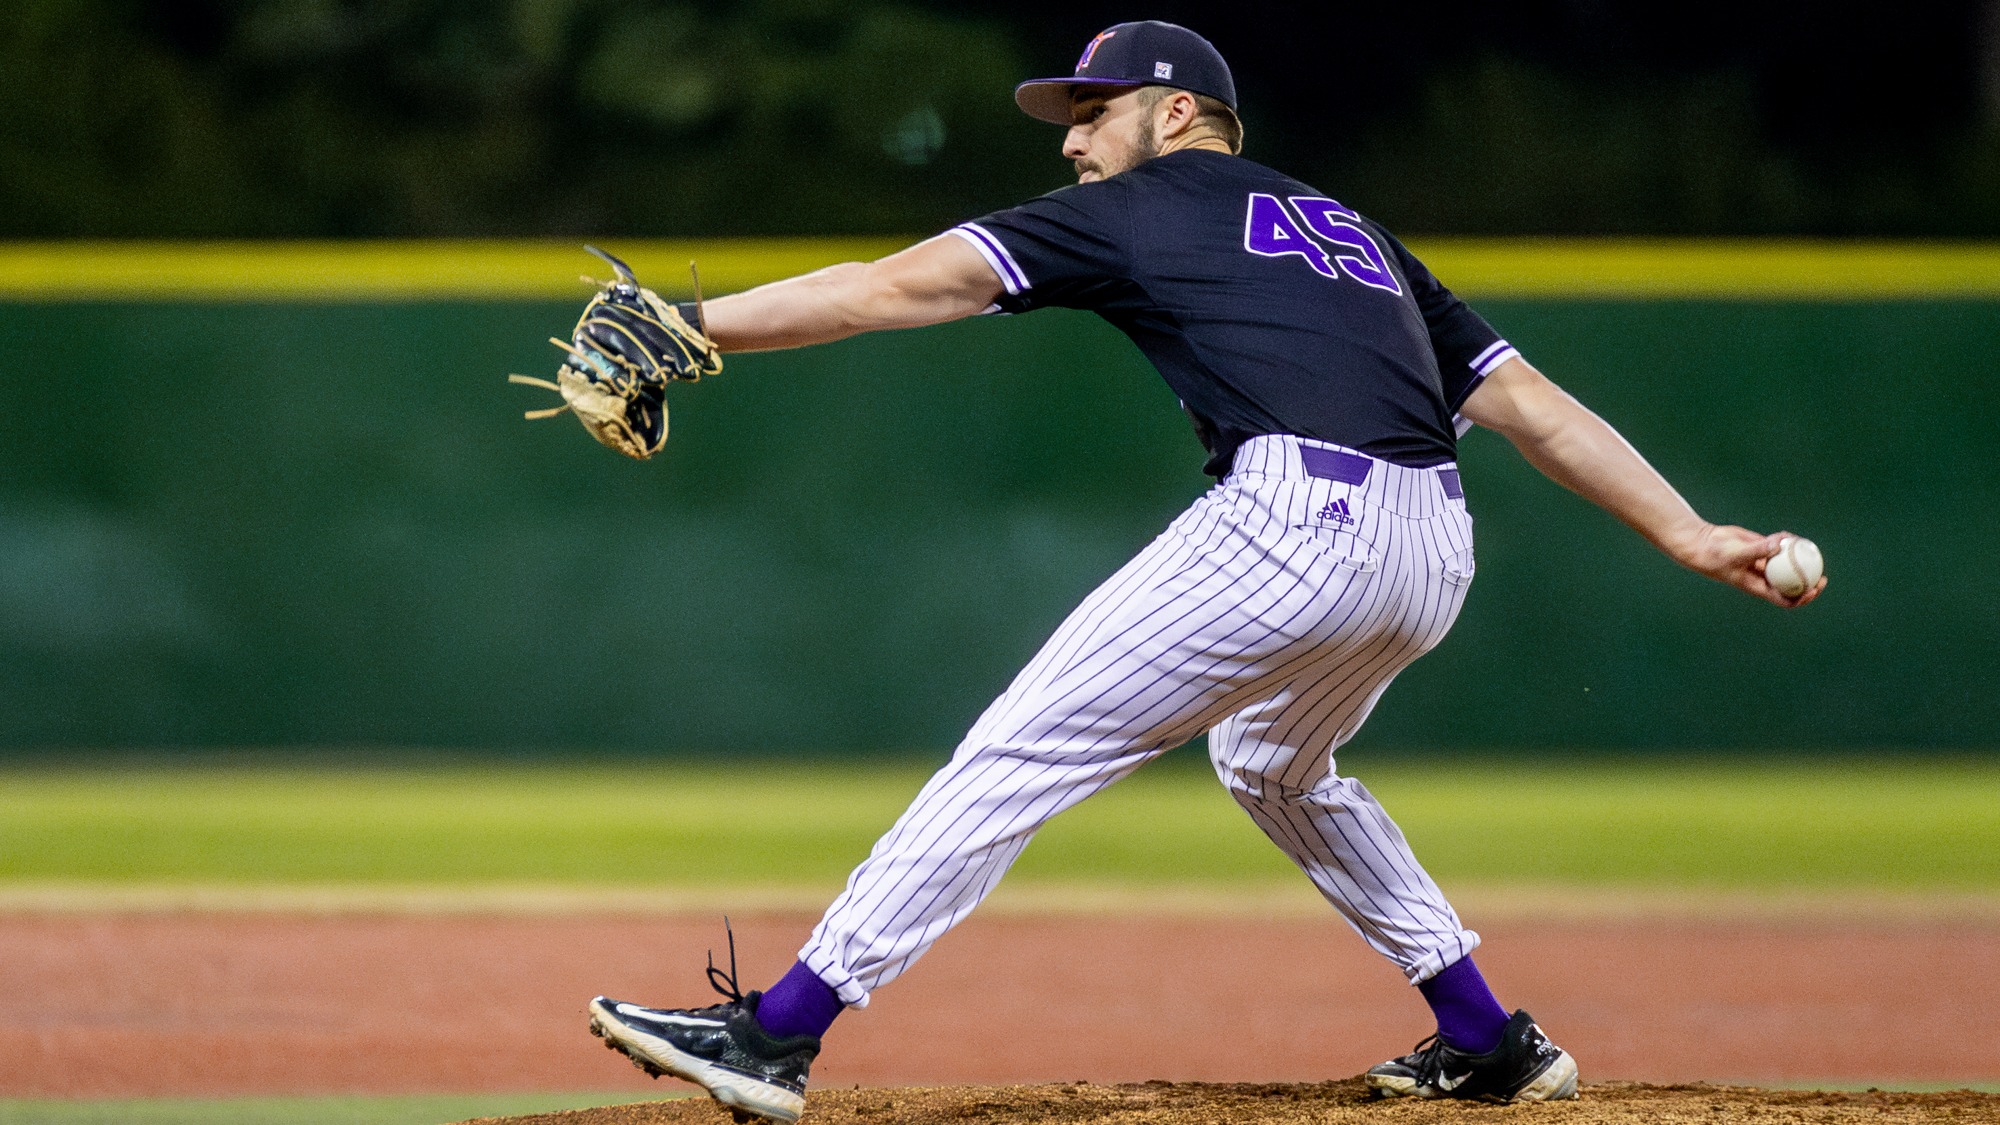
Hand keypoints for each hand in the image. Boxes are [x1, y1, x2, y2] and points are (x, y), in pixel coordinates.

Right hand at [1673, 523, 1827, 607]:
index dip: (1802, 598)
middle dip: (1809, 581)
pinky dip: (1784, 541)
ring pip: (1787, 563)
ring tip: (1803, 545)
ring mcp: (1763, 563)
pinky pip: (1778, 547)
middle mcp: (1764, 577)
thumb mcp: (1736, 554)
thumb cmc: (1715, 555)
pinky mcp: (1761, 549)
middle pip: (1792, 584)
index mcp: (1759, 586)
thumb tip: (1780, 544)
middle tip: (1822, 574)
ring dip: (1796, 557)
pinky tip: (1786, 534)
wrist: (1702, 543)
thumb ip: (1758, 549)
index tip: (1813, 589)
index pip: (1785, 598)